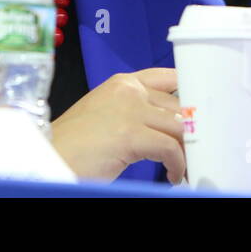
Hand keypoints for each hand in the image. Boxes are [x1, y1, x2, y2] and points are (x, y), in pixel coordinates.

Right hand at [50, 68, 185, 182]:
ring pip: (179, 126)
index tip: (200, 113)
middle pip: (179, 104)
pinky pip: (170, 148)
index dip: (190, 93)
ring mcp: (129, 110)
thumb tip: (173, 125)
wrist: (50, 157)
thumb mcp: (106, 114)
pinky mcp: (130, 134)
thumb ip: (135, 111)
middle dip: (191, 130)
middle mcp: (128, 90)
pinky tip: (172, 175)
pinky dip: (176, 164)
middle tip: (194, 150)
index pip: (169, 76)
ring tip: (184, 165)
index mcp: (122, 82)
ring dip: (187, 149)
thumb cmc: (75, 143)